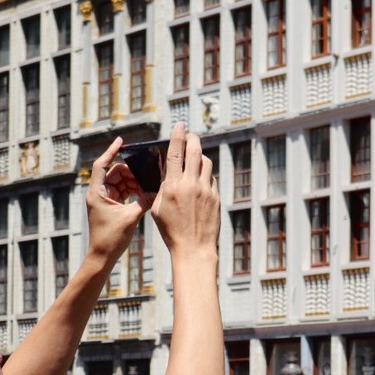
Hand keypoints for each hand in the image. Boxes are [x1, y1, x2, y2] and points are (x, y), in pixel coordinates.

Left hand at [85, 138, 151, 259]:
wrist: (102, 256)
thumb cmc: (110, 238)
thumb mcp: (130, 218)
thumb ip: (144, 202)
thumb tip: (157, 192)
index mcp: (97, 192)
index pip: (102, 165)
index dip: (111, 151)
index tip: (121, 141)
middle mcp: (98, 193)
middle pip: (114, 173)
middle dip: (131, 172)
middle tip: (146, 174)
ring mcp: (104, 200)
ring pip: (120, 183)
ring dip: (134, 183)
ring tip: (147, 187)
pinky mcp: (110, 207)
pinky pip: (122, 193)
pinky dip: (133, 192)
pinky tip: (144, 194)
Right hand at [150, 123, 219, 261]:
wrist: (194, 249)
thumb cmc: (171, 232)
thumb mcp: (158, 209)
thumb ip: (162, 188)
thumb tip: (167, 173)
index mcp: (172, 187)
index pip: (174, 154)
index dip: (177, 136)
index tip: (180, 125)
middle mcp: (191, 185)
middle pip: (195, 151)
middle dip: (193, 139)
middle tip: (190, 135)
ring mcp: (206, 190)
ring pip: (206, 162)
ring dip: (200, 156)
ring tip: (194, 159)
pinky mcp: (216, 197)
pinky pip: (211, 178)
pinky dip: (205, 175)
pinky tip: (200, 181)